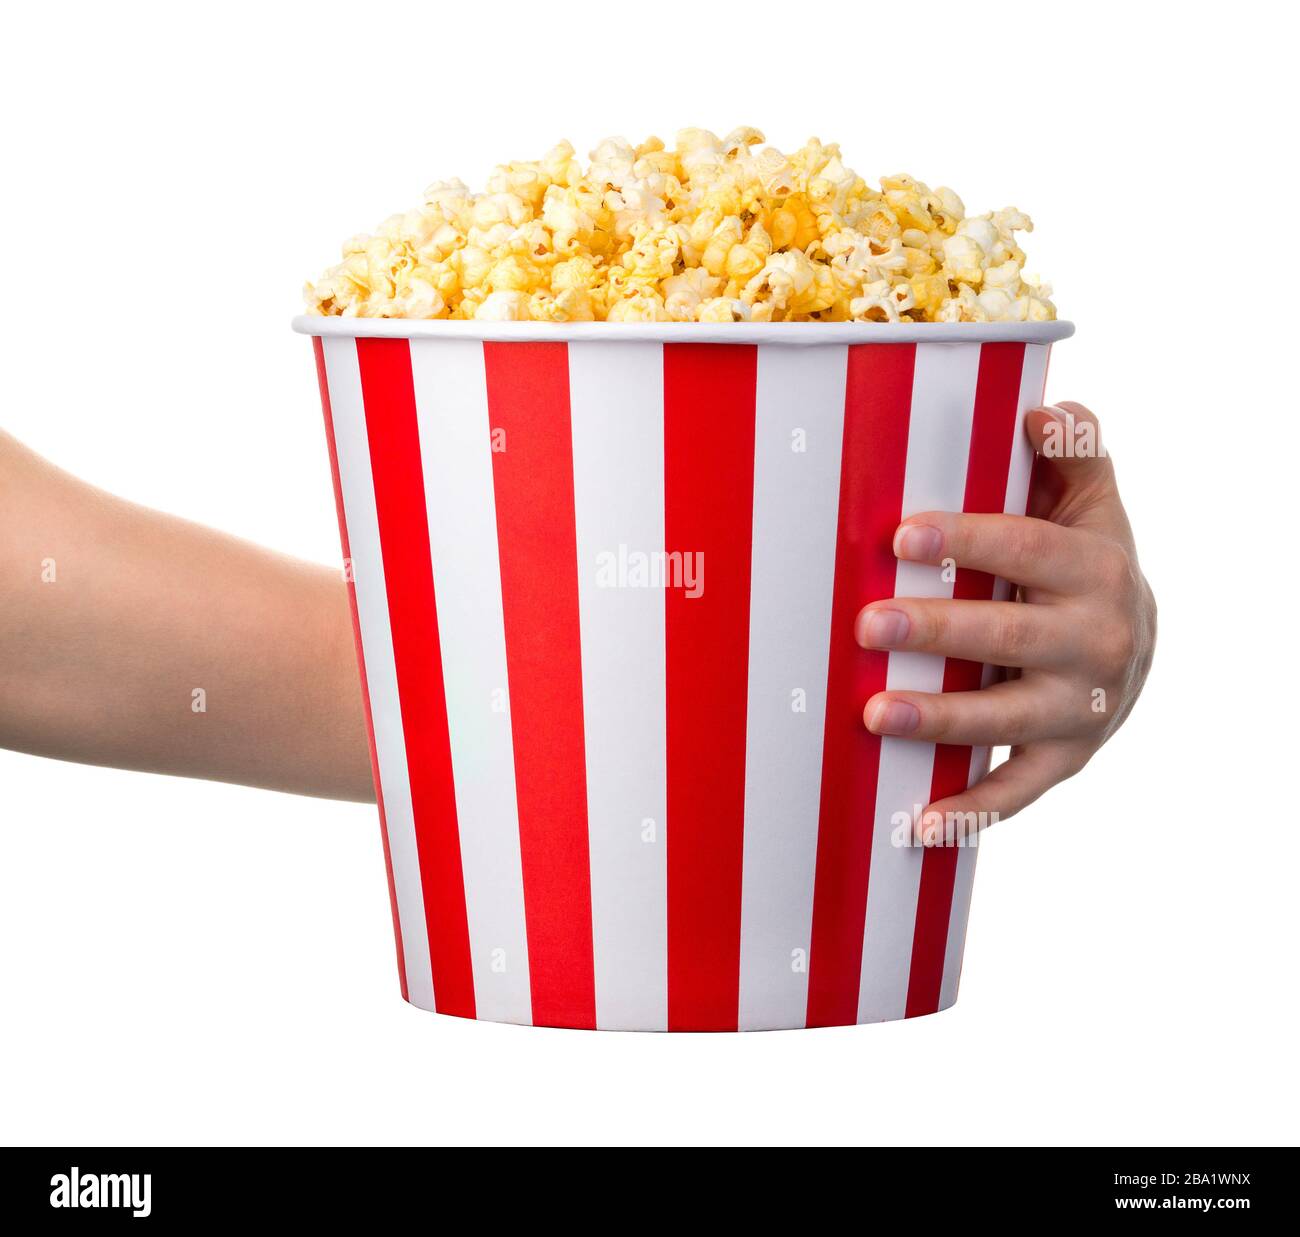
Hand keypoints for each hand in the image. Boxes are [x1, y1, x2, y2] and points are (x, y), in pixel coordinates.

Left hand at [855, 401, 1155, 842]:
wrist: (1139, 645)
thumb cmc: (1086, 561)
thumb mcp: (1091, 502)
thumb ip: (1073, 454)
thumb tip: (1042, 412)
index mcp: (1095, 568)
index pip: (1024, 549)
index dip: (965, 539)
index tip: (902, 534)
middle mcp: (1096, 641)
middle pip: (1007, 635)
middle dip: (937, 630)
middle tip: (868, 624)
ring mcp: (1081, 708)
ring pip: (1006, 718)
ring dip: (940, 719)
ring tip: (874, 715)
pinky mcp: (1067, 758)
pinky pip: (1018, 791)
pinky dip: (972, 813)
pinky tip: (918, 824)